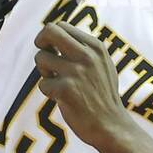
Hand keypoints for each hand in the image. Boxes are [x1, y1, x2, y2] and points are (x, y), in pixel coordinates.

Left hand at [33, 23, 131, 150]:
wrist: (112, 126)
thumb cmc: (103, 95)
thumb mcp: (102, 64)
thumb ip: (84, 48)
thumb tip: (55, 33)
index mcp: (96, 47)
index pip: (62, 26)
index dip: (51, 36)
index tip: (51, 47)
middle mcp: (86, 56)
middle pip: (50, 31)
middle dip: (40, 40)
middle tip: (44, 53)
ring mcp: (76, 72)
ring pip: (41, 58)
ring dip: (44, 71)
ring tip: (57, 82)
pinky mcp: (65, 89)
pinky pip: (43, 83)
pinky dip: (48, 91)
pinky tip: (62, 98)